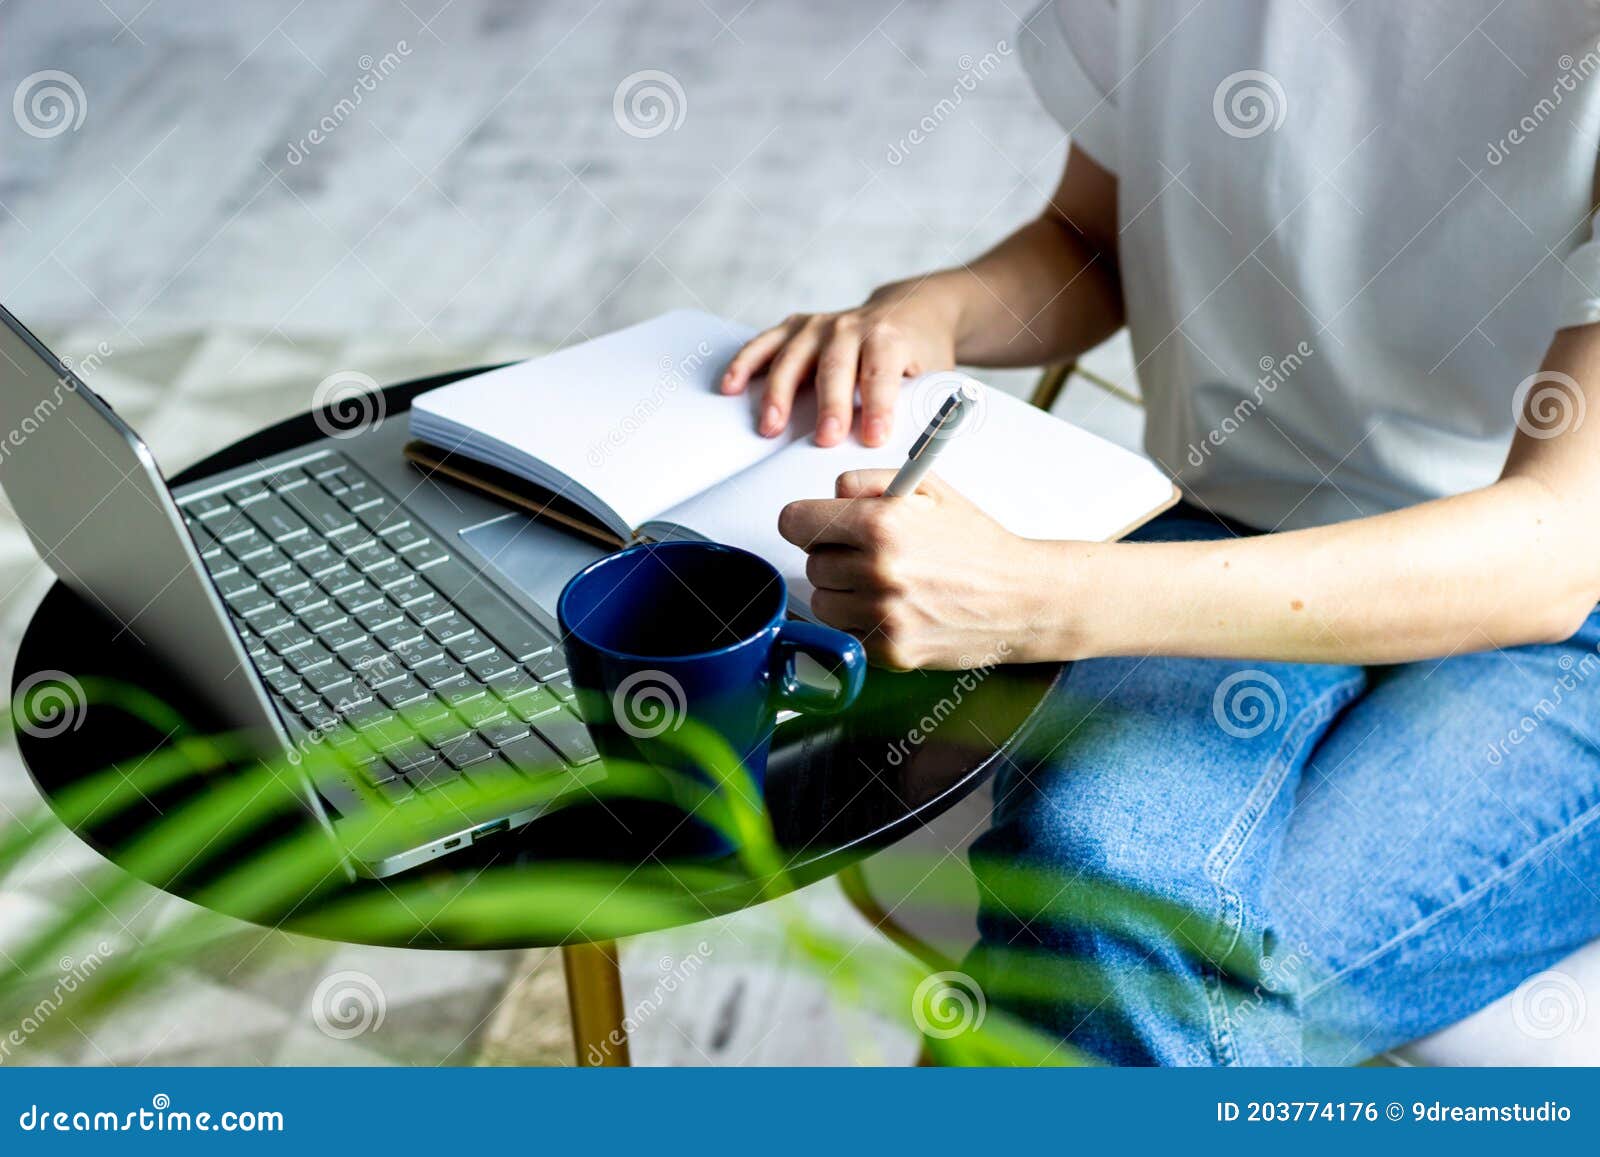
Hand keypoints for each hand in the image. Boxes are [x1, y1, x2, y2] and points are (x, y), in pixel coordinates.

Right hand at [720, 279, 960, 446]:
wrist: (911, 311)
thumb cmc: (919, 354)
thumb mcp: (933, 376)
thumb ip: (915, 407)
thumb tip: (904, 454)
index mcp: (889, 336)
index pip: (881, 373)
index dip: (878, 406)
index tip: (874, 438)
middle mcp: (851, 325)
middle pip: (835, 367)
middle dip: (829, 405)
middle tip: (824, 439)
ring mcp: (820, 324)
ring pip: (794, 357)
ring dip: (780, 393)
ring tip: (770, 428)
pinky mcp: (797, 326)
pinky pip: (765, 344)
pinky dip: (745, 364)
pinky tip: (729, 387)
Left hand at [777, 469, 1066, 668]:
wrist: (1022, 597)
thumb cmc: (978, 543)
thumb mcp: (930, 488)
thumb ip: (870, 481)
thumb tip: (830, 494)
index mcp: (881, 524)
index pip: (794, 523)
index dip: (806, 522)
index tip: (817, 527)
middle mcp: (878, 571)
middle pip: (811, 565)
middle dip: (834, 558)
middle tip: (871, 555)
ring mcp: (883, 615)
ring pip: (822, 604)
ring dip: (843, 594)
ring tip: (883, 584)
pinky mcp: (890, 651)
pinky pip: (846, 635)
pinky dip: (862, 624)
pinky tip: (895, 610)